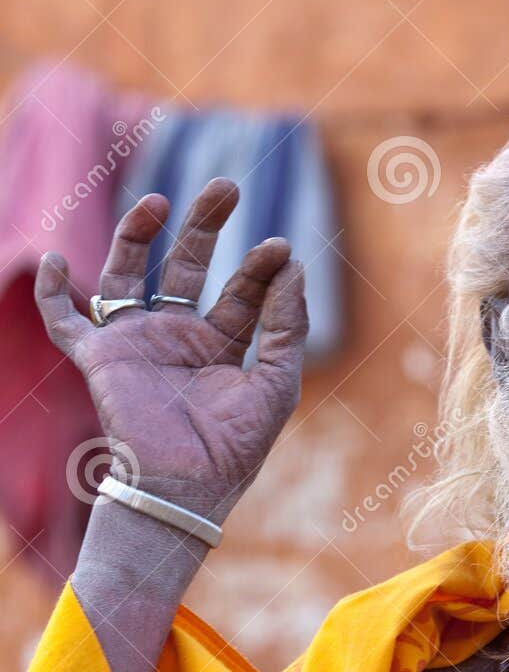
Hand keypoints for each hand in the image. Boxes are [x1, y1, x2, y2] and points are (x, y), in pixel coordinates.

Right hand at [35, 178, 306, 524]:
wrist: (187, 486)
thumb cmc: (235, 446)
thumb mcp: (276, 381)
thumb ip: (287, 325)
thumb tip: (293, 266)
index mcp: (220, 348)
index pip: (241, 293)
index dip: (260, 268)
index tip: (279, 248)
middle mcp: (177, 339)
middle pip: (187, 266)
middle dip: (204, 225)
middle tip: (226, 186)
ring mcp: (136, 344)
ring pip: (129, 274)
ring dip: (138, 233)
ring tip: (161, 200)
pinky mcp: (100, 358)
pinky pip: (64, 321)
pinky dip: (51, 292)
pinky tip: (55, 260)